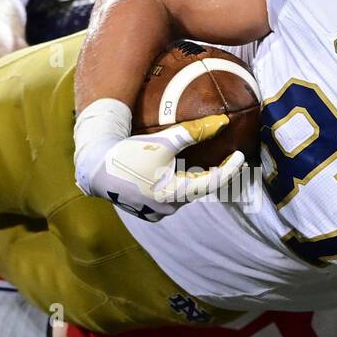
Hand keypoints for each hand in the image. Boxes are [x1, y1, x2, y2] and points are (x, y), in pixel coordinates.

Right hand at [75, 101, 246, 221]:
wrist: (95, 169)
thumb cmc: (129, 153)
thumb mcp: (163, 141)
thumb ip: (194, 132)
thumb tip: (223, 122)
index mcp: (174, 193)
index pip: (213, 182)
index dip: (230, 169)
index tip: (241, 155)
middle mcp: (168, 208)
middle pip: (198, 189)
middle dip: (211, 174)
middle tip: (225, 158)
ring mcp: (156, 214)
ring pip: (184, 195)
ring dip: (191, 181)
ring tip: (197, 165)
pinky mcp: (147, 213)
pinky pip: (170, 200)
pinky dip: (175, 187)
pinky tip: (172, 175)